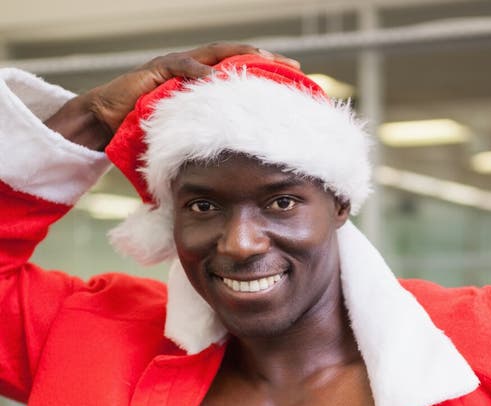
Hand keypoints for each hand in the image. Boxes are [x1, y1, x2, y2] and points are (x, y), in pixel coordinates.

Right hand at [45, 43, 299, 148]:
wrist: (105, 124)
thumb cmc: (146, 136)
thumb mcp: (185, 141)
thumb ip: (208, 147)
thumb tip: (234, 178)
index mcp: (203, 86)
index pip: (242, 75)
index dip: (268, 76)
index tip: (297, 83)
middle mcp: (193, 71)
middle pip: (236, 58)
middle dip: (265, 60)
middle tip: (293, 66)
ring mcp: (176, 68)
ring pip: (215, 56)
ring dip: (241, 58)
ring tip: (266, 63)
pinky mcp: (157, 71)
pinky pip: (183, 68)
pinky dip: (201, 73)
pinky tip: (220, 79)